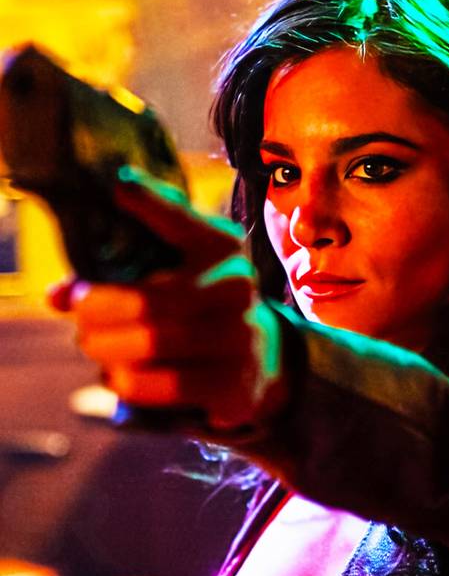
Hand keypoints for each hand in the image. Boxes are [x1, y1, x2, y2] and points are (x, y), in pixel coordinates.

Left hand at [48, 178, 286, 431]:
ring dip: (106, 347)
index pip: (183, 220)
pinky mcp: (233, 384)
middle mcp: (238, 287)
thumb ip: (118, 269)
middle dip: (98, 311)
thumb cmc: (199, 305)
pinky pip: (160, 384)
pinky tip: (118, 375)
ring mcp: (241, 337)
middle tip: (79, 316)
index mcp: (222, 248)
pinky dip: (125, 381)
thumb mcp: (176, 272)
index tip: (119, 190)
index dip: (152, 203)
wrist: (262, 356)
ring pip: (151, 343)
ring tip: (95, 346)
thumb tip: (58, 295)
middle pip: (150, 300)